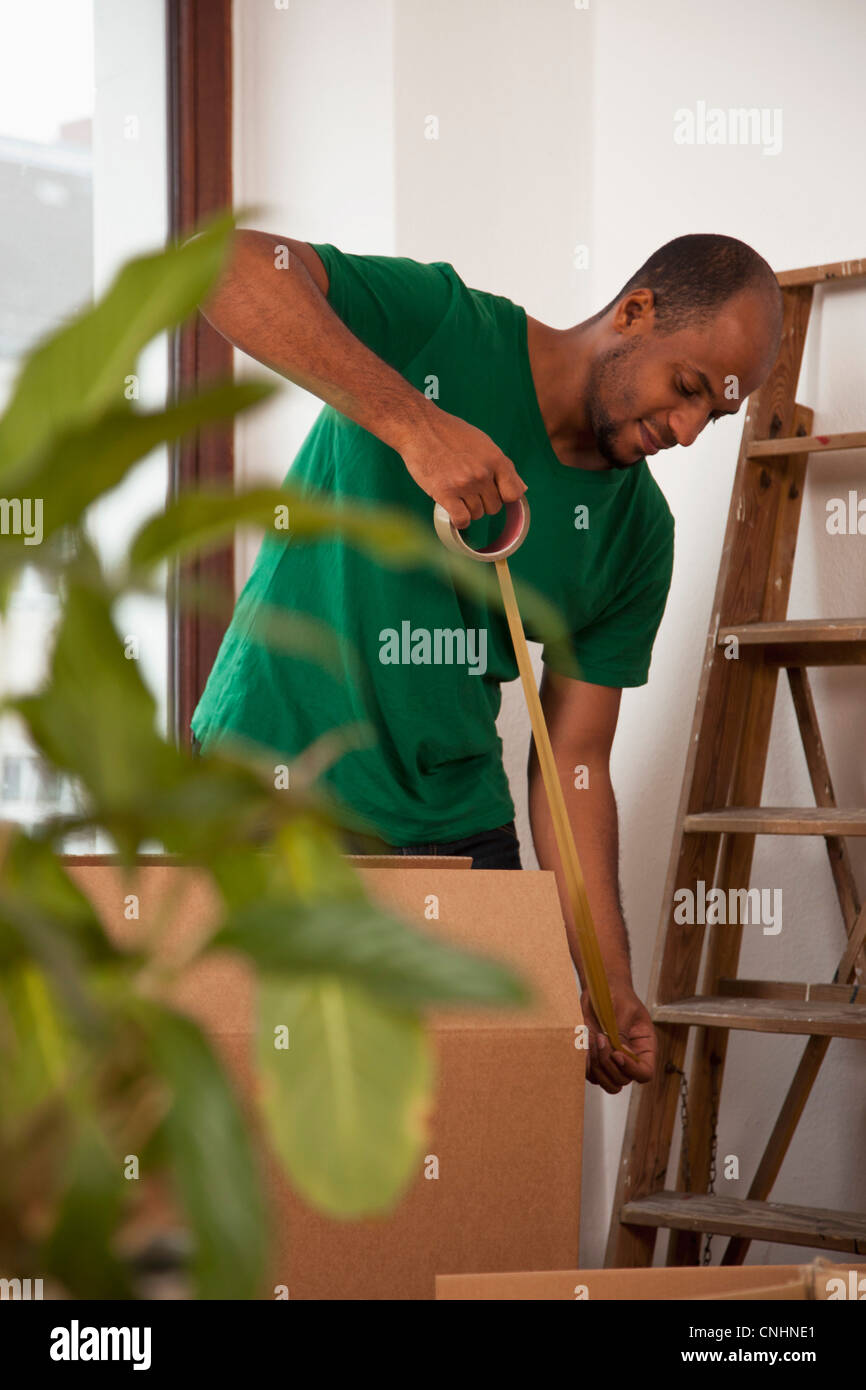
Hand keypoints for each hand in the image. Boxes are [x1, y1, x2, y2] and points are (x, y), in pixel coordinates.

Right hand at [398, 403, 526, 528]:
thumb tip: (522, 490)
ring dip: (468, 509)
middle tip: (469, 490)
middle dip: (484, 502)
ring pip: (477, 514)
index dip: (504, 497)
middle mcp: (482, 473)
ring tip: (457, 493)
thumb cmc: (450, 433)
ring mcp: (464, 484)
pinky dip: (459, 520)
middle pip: (494, 507)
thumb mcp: (483, 443)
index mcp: (495, 459)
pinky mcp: (444, 493)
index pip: (514, 494)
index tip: (494, 494)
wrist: (419, 427)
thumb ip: (503, 467)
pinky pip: (461, 519)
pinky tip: (453, 510)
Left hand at [581, 981, 656, 1092]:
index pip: (645, 1073)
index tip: (616, 1053)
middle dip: (608, 1063)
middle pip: (623, 1080)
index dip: (631, 1069)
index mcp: (644, 1047)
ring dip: (596, 1065)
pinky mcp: (597, 1058)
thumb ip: (621, 1032)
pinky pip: (592, 1075)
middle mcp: (630, 1058)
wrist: (600, 988)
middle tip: (600, 1038)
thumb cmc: (617, 995)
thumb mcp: (623, 1009)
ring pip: (607, 1082)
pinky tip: (585, 1043)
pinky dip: (586, 1064)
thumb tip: (619, 1054)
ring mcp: (613, 1060)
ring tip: (592, 1039)